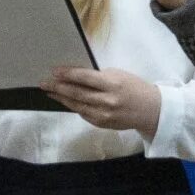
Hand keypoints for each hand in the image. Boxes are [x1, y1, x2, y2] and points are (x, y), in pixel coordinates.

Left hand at [43, 68, 162, 136]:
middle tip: (44, 83)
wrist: (151, 110)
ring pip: (76, 105)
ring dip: (61, 98)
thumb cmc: (135, 88)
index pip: (85, 78)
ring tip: (50, 92)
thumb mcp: (119, 76)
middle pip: (77, 93)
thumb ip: (99, 77)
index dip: (68, 74)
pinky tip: (65, 101)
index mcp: (112, 84)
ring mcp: (103, 114)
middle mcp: (107, 100)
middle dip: (58, 87)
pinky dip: (73, 106)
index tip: (54, 71)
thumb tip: (77, 77)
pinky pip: (83, 113)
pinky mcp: (102, 123)